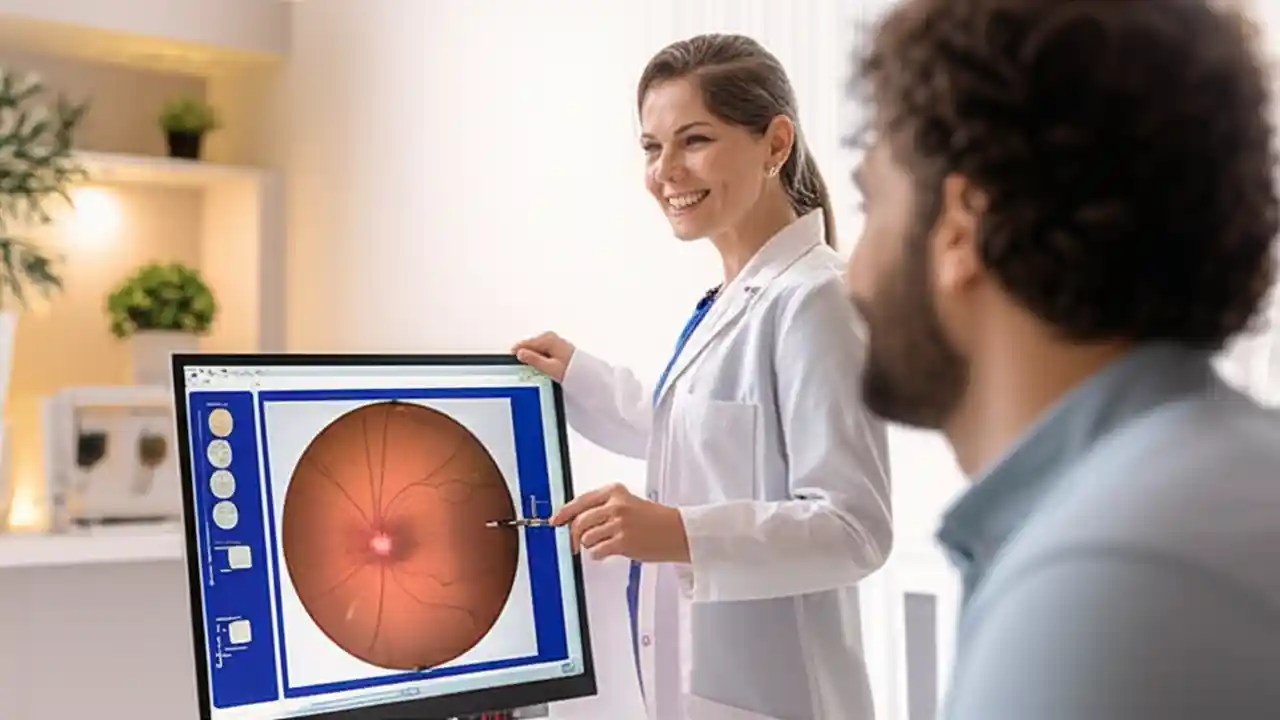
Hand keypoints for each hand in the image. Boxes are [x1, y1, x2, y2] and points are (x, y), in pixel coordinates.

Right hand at [511, 331, 575, 382]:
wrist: (587, 372)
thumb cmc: (572, 369)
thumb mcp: (550, 368)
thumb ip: (534, 360)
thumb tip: (521, 354)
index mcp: (547, 338)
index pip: (523, 344)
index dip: (516, 354)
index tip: (512, 363)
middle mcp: (550, 336)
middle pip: (529, 346)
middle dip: (526, 357)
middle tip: (527, 370)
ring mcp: (553, 340)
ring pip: (535, 349)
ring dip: (534, 359)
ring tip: (539, 371)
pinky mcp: (556, 346)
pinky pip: (542, 351)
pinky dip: (541, 358)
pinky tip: (545, 368)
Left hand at [552, 483, 690, 562]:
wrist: (678, 532)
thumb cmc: (655, 520)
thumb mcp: (628, 504)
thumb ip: (603, 509)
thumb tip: (574, 521)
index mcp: (615, 492)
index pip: (580, 501)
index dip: (564, 513)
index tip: (556, 521)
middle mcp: (615, 505)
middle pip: (579, 522)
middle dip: (573, 536)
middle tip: (575, 544)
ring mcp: (619, 524)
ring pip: (587, 538)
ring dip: (591, 545)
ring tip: (606, 544)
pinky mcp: (623, 542)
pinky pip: (597, 552)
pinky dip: (598, 554)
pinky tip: (609, 551)